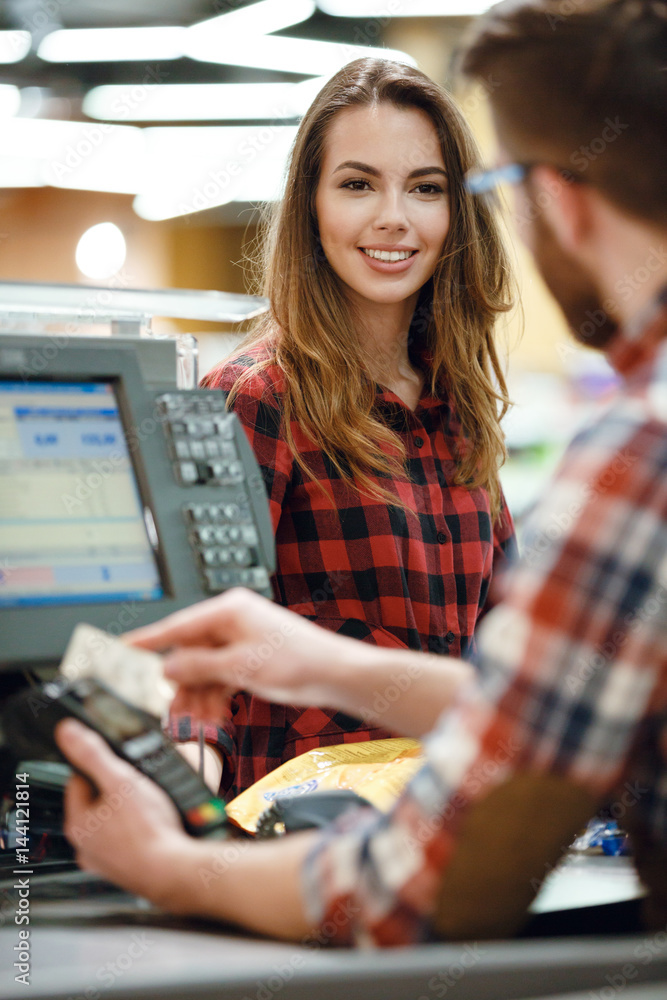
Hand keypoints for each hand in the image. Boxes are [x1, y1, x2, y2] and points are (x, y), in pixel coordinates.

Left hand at [55, 719, 188, 906]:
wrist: (174, 871)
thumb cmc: (148, 830)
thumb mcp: (121, 780)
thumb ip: (93, 754)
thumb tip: (67, 732)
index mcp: (77, 823)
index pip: (78, 780)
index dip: (101, 767)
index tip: (121, 765)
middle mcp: (85, 846)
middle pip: (96, 802)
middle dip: (117, 790)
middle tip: (140, 785)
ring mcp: (106, 861)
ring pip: (113, 823)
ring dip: (129, 812)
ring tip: (151, 805)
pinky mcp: (126, 871)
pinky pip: (129, 841)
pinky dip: (140, 833)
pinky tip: (156, 828)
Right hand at [126, 588, 359, 715]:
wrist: (334, 674)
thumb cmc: (297, 661)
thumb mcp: (238, 667)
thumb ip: (197, 667)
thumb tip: (167, 668)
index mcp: (228, 610)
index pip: (176, 626)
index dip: (146, 642)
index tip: (120, 650)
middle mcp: (232, 620)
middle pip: (189, 652)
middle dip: (179, 685)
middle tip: (162, 708)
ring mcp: (242, 638)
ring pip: (205, 668)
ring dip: (197, 697)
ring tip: (191, 723)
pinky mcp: (251, 656)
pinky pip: (221, 675)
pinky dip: (215, 696)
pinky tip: (211, 718)